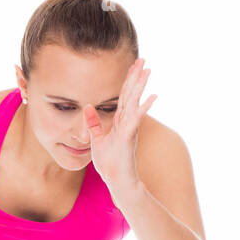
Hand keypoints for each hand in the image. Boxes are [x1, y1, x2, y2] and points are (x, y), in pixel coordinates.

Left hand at [83, 58, 156, 187]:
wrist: (117, 181)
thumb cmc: (109, 163)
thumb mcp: (96, 140)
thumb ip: (93, 124)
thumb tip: (87, 107)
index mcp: (119, 122)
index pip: (122, 96)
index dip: (126, 80)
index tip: (131, 65)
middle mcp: (127, 122)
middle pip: (131, 94)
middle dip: (136, 76)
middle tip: (143, 58)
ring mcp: (129, 128)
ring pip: (135, 103)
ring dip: (141, 86)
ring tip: (148, 70)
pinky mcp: (129, 136)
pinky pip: (136, 119)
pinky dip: (143, 107)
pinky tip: (152, 96)